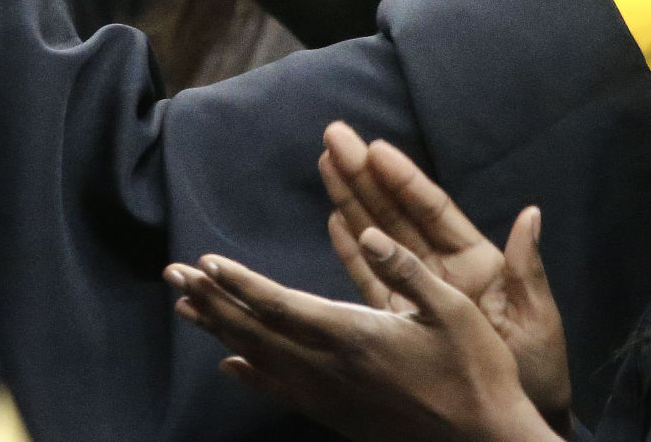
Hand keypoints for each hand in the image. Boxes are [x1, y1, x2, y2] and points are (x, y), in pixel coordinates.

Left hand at [164, 231, 557, 441]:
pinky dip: (250, 375)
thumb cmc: (477, 372)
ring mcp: (332, 398)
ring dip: (221, 331)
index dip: (241, 285)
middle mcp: (333, 370)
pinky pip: (282, 392)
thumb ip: (406, 269)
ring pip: (261, 361)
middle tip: (174, 275)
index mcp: (357, 337)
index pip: (282, 307)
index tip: (205, 263)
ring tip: (186, 309)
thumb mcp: (453, 309)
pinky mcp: (339, 417)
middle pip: (257, 333)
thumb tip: (368, 233)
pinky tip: (229, 365)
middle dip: (213, 301)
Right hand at [320, 124, 569, 422]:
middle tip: (335, 137)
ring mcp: (418, 292)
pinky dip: (352, 250)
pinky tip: (334, 220)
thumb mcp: (537, 321)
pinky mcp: (402, 322)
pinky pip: (371, 280)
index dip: (404, 179)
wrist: (512, 426)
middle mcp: (441, 270)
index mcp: (475, 262)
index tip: (376, 148)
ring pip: (378, 237)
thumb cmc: (538, 373)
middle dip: (365, 175)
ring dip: (352, 199)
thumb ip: (527, 269)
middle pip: (396, 213)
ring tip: (326, 162)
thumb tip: (531, 213)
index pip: (432, 210)